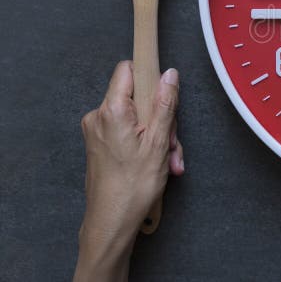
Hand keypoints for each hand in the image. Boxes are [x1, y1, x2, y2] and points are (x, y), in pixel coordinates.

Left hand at [74, 61, 183, 281]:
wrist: (110, 222)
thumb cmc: (134, 186)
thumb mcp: (159, 142)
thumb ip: (165, 104)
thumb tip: (170, 74)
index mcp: (111, 110)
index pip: (128, 70)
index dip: (150, 76)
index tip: (166, 91)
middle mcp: (98, 116)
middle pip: (137, 97)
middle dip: (161, 118)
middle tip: (173, 144)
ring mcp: (97, 130)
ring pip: (136, 117)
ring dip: (158, 136)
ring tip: (169, 161)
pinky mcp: (99, 143)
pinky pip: (128, 132)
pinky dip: (145, 143)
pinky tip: (159, 164)